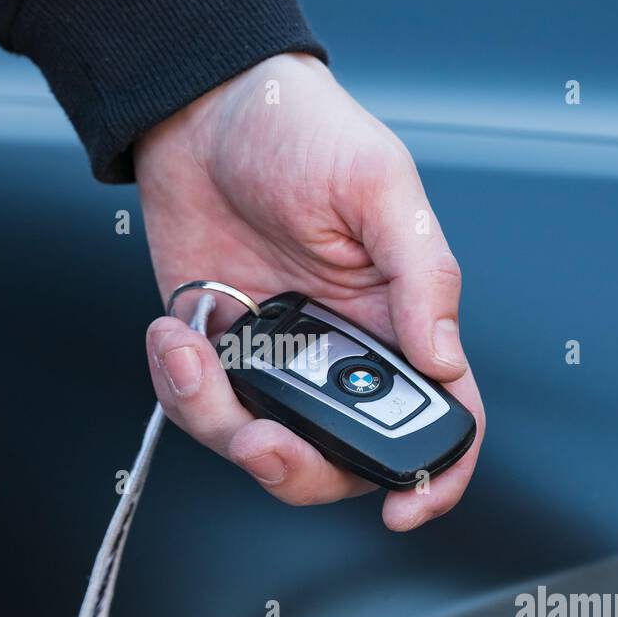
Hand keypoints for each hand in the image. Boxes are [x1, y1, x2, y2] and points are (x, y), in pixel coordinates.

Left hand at [134, 53, 483, 530]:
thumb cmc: (302, 131)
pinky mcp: (216, 353)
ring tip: (189, 351)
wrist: (200, 109)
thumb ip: (424, 276)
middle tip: (262, 438)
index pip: (442, 414)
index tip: (405, 507)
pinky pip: (200, 409)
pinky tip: (172, 334)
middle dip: (297, 466)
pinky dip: (177, 388)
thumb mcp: (379, 187)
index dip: (435, 475)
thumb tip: (445, 359)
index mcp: (400, 318)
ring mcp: (276, 358)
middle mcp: (341, 350)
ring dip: (219, 423)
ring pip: (261, 444)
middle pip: (341, 455)